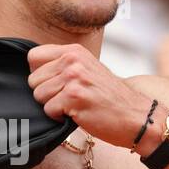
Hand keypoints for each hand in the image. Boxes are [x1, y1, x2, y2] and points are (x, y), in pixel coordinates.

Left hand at [27, 43, 154, 147]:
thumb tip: (33, 71)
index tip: (54, 84)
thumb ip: (63, 65)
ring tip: (74, 106)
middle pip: (33, 80)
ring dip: (53, 106)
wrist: (135, 115)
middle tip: (68, 98)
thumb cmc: (109, 97)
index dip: (39, 75)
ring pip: (39, 96)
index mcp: (74, 51)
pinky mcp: (74, 97)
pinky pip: (48, 110)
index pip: (33, 56)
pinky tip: (78, 114)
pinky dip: (60, 118)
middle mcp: (73, 61)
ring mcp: (74, 78)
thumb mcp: (87, 69)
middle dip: (46, 94)